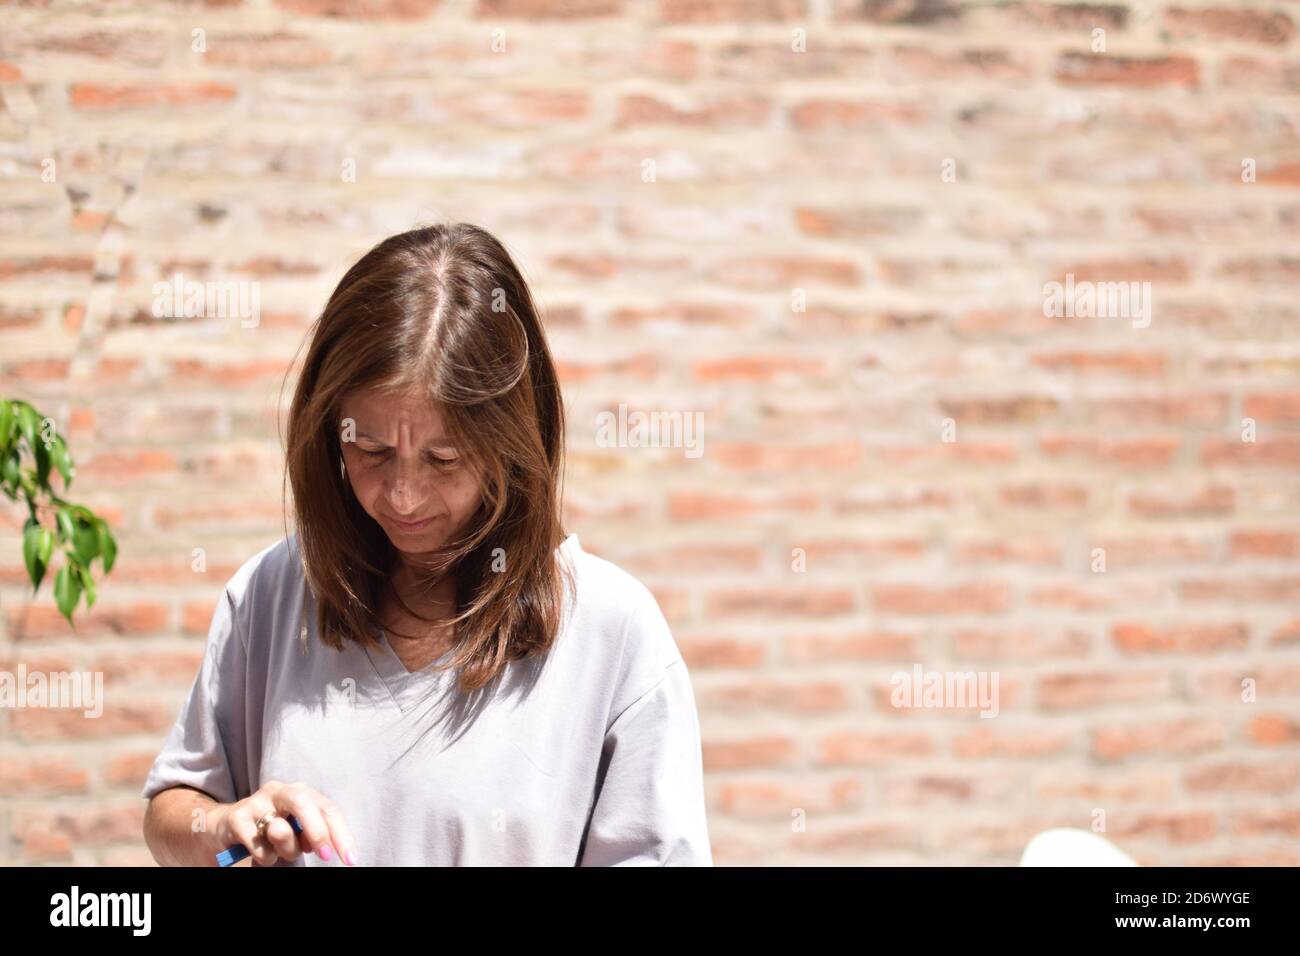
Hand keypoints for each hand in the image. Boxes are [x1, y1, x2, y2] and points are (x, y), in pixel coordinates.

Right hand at [209, 780, 357, 865]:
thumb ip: (313, 833)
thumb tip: (330, 847)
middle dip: (318, 832)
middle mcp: (280, 790)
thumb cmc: (272, 828)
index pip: (328, 809)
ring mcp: (256, 801)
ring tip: (280, 852)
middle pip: (304, 803)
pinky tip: (261, 852)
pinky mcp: (236, 816)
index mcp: (301, 792)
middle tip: (325, 856)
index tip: (351, 859)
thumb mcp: (297, 830)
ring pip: (279, 829)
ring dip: (286, 850)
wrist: (228, 826)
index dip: (342, 834)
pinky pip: (257, 844)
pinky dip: (264, 856)